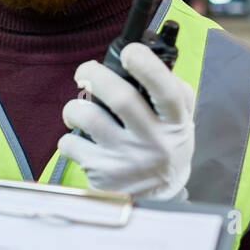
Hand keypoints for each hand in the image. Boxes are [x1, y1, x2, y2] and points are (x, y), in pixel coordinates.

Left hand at [56, 42, 194, 199]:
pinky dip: (68, 136)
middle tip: (84, 72)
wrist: (156, 198)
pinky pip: (70, 143)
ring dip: (74, 106)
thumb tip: (148, 56)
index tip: (130, 51)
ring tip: (78, 109)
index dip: (148, 67)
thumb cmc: (164, 145)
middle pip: (121, 98)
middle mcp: (153, 142)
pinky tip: (79, 140)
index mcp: (175, 123)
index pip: (167, 92)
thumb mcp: (181, 121)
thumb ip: (172, 89)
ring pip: (88, 117)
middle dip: (95, 75)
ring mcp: (126, 159)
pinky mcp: (102, 174)